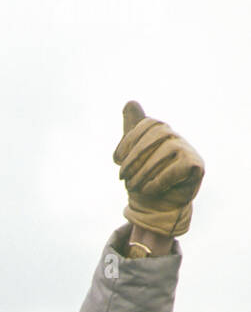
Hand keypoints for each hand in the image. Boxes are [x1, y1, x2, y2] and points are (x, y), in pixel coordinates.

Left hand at [113, 101, 203, 236]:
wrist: (158, 208)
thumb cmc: (144, 180)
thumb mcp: (132, 156)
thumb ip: (131, 131)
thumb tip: (130, 103)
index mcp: (161, 132)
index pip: (148, 124)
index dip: (130, 140)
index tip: (116, 160)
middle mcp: (176, 137)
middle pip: (157, 134)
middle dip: (135, 157)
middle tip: (122, 177)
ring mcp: (188, 150)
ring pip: (166, 150)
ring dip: (144, 171)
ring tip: (133, 187)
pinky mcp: (196, 166)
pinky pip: (177, 167)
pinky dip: (158, 180)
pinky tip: (149, 190)